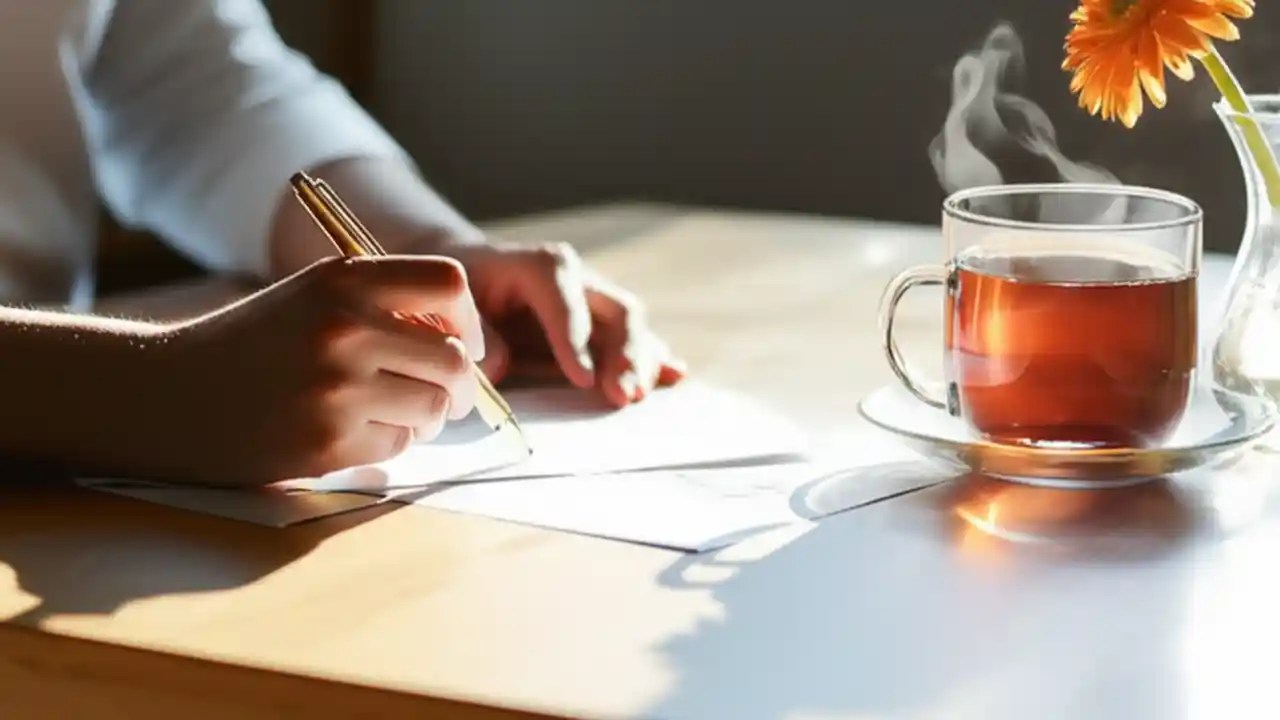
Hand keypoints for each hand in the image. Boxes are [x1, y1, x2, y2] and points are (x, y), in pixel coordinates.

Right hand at [150, 256, 483, 484]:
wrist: (171, 395)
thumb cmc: (256, 344)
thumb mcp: (314, 296)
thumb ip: (386, 305)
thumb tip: (468, 344)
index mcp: (343, 280)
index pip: (448, 283)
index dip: (467, 319)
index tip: (460, 341)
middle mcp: (345, 328)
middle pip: (454, 360)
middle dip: (460, 384)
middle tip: (450, 395)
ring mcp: (337, 388)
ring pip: (434, 407)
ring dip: (427, 416)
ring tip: (392, 412)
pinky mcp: (328, 441)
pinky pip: (399, 445)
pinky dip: (389, 443)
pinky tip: (352, 432)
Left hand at [445, 241, 685, 406]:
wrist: (476, 275)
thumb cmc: (465, 291)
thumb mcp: (457, 305)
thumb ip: (478, 334)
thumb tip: (501, 365)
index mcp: (543, 266)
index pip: (566, 304)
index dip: (575, 342)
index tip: (582, 380)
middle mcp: (580, 277)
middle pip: (616, 311)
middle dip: (624, 354)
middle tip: (622, 394)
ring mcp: (597, 299)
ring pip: (632, 326)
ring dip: (642, 362)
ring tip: (638, 396)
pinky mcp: (604, 323)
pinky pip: (637, 339)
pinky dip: (656, 358)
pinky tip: (676, 377)